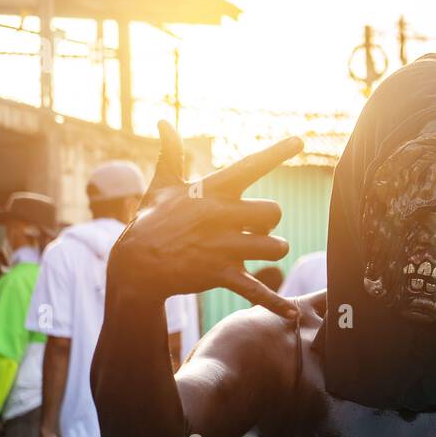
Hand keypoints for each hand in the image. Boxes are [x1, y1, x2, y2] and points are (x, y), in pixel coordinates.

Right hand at [109, 121, 301, 319]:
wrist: (135, 264)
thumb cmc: (152, 220)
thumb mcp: (161, 185)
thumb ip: (169, 152)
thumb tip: (162, 120)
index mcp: (211, 190)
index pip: (249, 165)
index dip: (276, 152)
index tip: (300, 140)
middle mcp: (220, 215)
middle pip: (273, 212)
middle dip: (268, 222)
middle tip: (250, 229)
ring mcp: (221, 246)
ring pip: (274, 246)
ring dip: (271, 250)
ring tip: (254, 251)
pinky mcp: (220, 274)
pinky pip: (256, 290)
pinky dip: (275, 303)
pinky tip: (292, 315)